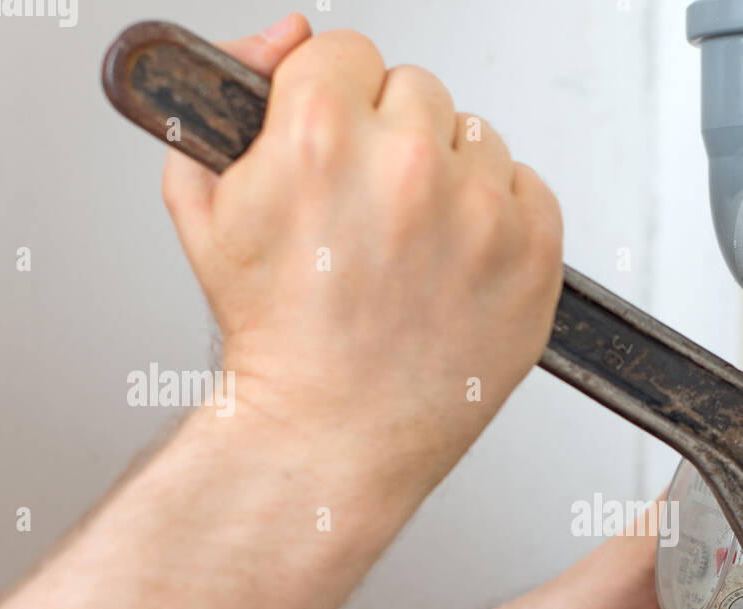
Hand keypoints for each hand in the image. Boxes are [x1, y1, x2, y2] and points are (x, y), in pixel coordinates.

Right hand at [161, 15, 562, 492]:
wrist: (331, 434)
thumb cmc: (275, 338)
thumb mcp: (207, 208)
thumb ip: (231, 94)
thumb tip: (285, 34)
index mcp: (323, 136)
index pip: (348, 52)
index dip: (336, 100)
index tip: (339, 146)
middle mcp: (409, 166)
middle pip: (417, 91)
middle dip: (393, 138)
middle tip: (376, 211)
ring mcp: (481, 213)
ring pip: (476, 138)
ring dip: (451, 176)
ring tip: (418, 246)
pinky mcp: (535, 256)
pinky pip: (530, 189)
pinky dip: (503, 216)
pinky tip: (462, 261)